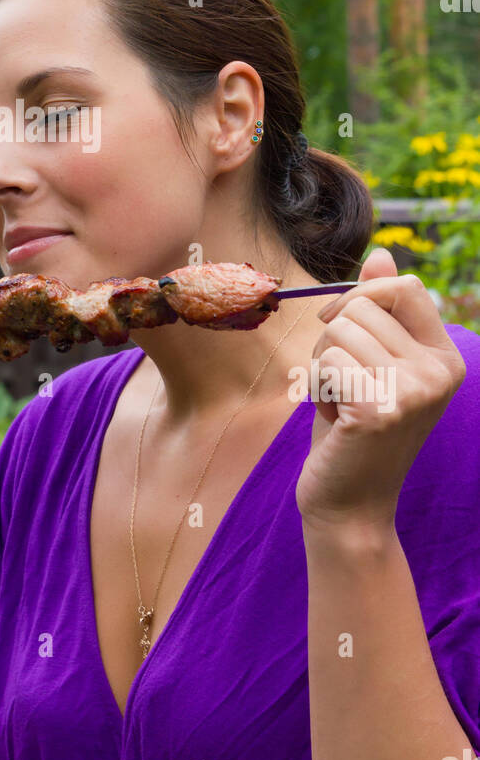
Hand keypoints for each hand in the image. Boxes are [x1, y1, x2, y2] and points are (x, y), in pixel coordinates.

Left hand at [295, 248, 466, 532]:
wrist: (348, 505)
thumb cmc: (351, 428)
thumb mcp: (370, 362)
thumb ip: (380, 310)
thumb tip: (382, 254)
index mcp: (445, 356)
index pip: (405, 286)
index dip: (361, 296)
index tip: (338, 326)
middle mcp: (440, 371)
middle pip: (362, 308)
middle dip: (332, 340)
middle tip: (341, 385)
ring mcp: (415, 391)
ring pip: (338, 333)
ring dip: (321, 366)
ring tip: (338, 404)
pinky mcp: (380, 409)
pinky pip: (324, 363)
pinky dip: (314, 388)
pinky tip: (332, 420)